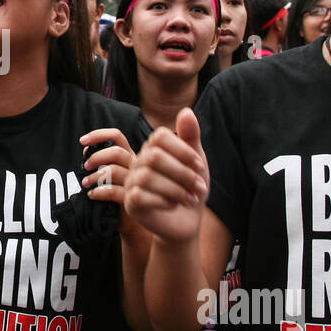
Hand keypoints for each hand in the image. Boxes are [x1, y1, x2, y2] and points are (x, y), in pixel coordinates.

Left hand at [80, 128, 133, 201]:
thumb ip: (104, 159)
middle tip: (86, 166)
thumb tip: (86, 149)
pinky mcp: (132, 198)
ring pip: (113, 171)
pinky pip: (112, 191)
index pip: (117, 136)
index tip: (82, 140)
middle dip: (96, 157)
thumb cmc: (121, 191)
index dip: (98, 134)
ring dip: (94, 176)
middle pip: (116, 152)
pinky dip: (98, 192)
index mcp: (131, 155)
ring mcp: (136, 181)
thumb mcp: (115, 171)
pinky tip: (92, 194)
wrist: (135, 217)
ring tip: (85, 183)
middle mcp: (136, 165)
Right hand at [124, 109, 208, 243]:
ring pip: (148, 177)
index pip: (159, 137)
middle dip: (182, 173)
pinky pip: (140, 195)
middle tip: (199, 186)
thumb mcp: (196, 161)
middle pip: (154, 157)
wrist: (187, 220)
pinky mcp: (130, 202)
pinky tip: (175, 205)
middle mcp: (138, 162)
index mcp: (152, 148)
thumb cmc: (190, 187)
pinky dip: (164, 200)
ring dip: (177, 189)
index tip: (200, 166)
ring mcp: (131, 182)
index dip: (182, 150)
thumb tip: (186, 110)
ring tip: (191, 198)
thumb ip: (191, 136)